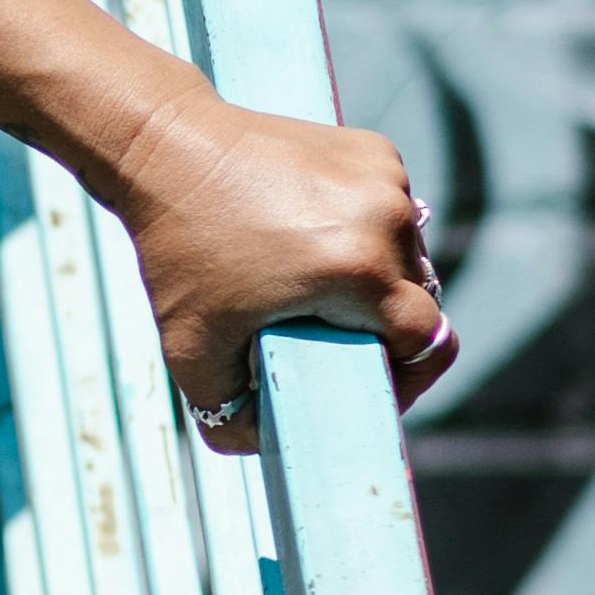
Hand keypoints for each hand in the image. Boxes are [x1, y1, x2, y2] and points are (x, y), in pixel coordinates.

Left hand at [103, 84, 452, 450]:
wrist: (167, 148)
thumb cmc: (178, 252)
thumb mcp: (192, 352)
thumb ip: (229, 419)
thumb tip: (268, 446)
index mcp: (359, 270)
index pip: (428, 343)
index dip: (408, 376)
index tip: (371, 380)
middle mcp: (386, 220)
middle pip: (417, 301)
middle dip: (384, 328)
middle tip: (333, 338)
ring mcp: (385, 178)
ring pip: (407, 255)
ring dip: (376, 278)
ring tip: (319, 288)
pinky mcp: (375, 151)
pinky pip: (390, 212)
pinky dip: (366, 231)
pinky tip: (317, 237)